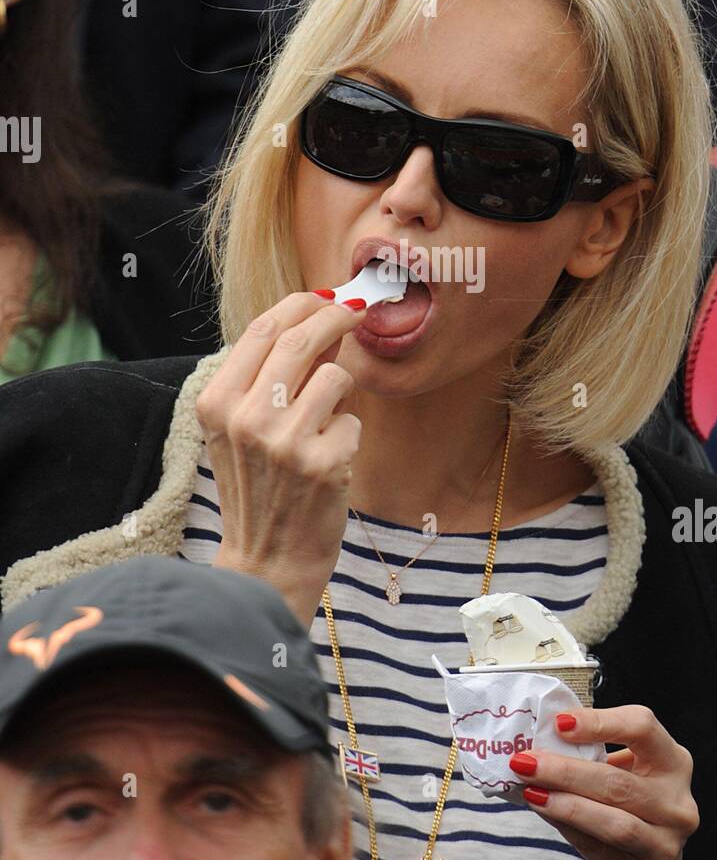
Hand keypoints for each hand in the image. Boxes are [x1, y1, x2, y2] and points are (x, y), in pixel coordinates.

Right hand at [195, 292, 368, 624]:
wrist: (267, 562)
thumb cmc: (258, 489)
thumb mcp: (243, 430)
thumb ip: (273, 376)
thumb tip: (322, 320)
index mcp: (215, 403)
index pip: (262, 329)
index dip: (302, 304)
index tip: (328, 297)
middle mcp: (245, 418)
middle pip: (301, 339)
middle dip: (337, 315)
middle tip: (358, 310)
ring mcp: (284, 442)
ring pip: (336, 376)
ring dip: (342, 388)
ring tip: (327, 418)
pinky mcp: (323, 463)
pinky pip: (352, 419)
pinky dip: (348, 433)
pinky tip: (330, 460)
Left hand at [510, 704, 699, 859]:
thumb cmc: (627, 809)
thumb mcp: (623, 774)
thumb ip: (593, 754)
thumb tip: (542, 738)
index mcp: (673, 762)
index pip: (642, 727)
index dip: (600, 722)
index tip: (559, 723)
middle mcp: (676, 802)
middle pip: (618, 781)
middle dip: (566, 770)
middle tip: (526, 761)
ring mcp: (663, 843)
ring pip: (611, 819)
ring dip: (563, 802)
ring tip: (530, 790)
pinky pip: (596, 846)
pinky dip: (565, 824)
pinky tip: (543, 809)